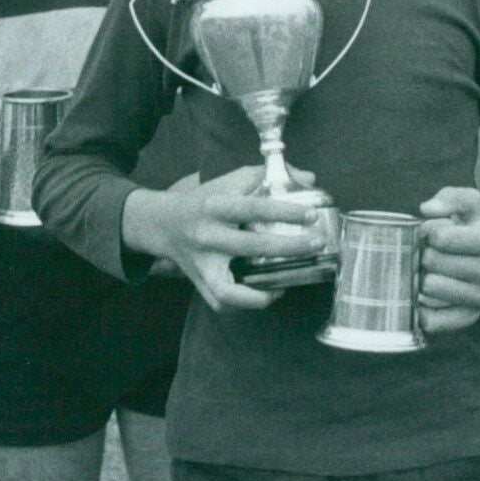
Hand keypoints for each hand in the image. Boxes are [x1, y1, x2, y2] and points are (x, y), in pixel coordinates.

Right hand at [127, 165, 325, 311]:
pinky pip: (223, 302)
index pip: (252, 207)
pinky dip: (247, 302)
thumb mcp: (230, 181)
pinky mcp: (200, 282)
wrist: (163, 223)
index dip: (284, 211)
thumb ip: (268, 177)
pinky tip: (269, 292)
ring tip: (289, 283)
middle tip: (317, 243)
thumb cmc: (205, 200)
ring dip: (262, 292)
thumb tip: (309, 179)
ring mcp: (202, 264)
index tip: (311, 214)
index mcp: (215, 206)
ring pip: (229, 288)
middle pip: (250, 246)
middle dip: (289, 247)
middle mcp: (207, 236)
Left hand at [417, 187, 479, 334]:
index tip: (431, 232)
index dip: (427, 231)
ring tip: (427, 270)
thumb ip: (450, 197)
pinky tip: (423, 294)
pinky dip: (420, 308)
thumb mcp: (471, 203)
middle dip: (422, 253)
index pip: (442, 238)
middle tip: (427, 252)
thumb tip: (427, 209)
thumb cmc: (476, 229)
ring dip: (419, 278)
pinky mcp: (468, 318)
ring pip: (429, 290)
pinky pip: (432, 320)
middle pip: (432, 262)